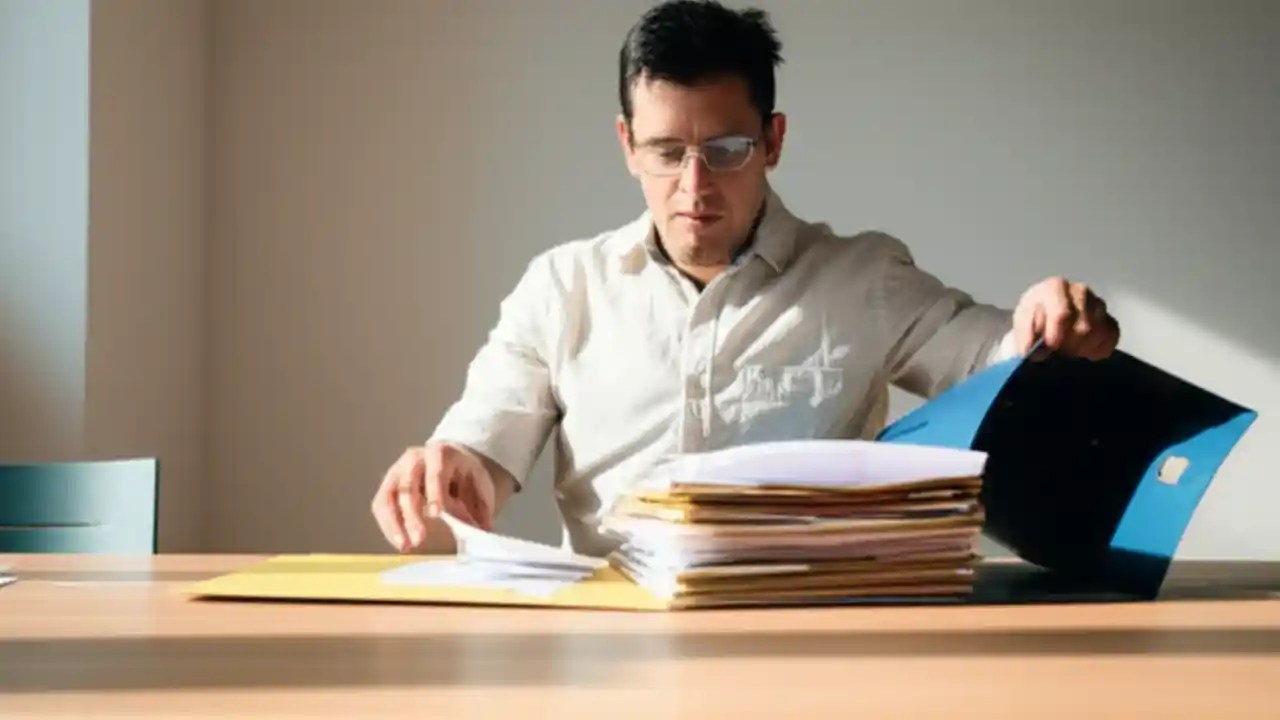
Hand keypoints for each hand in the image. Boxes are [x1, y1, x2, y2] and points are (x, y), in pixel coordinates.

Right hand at [371, 442, 496, 552]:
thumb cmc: (464, 475)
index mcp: (441, 454)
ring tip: (404, 546)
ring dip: (394, 524)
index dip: (435, 492)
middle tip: (419, 539)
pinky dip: (388, 526)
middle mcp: (414, 459)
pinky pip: (381, 506)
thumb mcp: (478, 485)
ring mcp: (397, 471)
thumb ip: (480, 506)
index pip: (436, 472)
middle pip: (408, 486)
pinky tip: (399, 542)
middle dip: (412, 514)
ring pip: (388, 497)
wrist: (450, 461)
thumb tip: (483, 530)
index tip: (436, 513)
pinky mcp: (387, 486)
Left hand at [1013, 276, 1119, 359]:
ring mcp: (1099, 304)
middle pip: (1084, 327)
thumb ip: (1025, 335)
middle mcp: (1081, 291)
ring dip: (1082, 349)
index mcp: (1055, 287)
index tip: (1050, 346)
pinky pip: (1112, 337)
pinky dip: (1098, 350)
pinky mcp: (1110, 319)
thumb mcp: (1021, 323)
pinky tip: (1083, 350)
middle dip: (1069, 345)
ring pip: (1099, 333)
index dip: (1056, 336)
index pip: (1063, 314)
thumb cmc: (1033, 317)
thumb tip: (1030, 351)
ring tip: (1068, 348)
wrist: (1044, 316)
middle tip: (1057, 349)